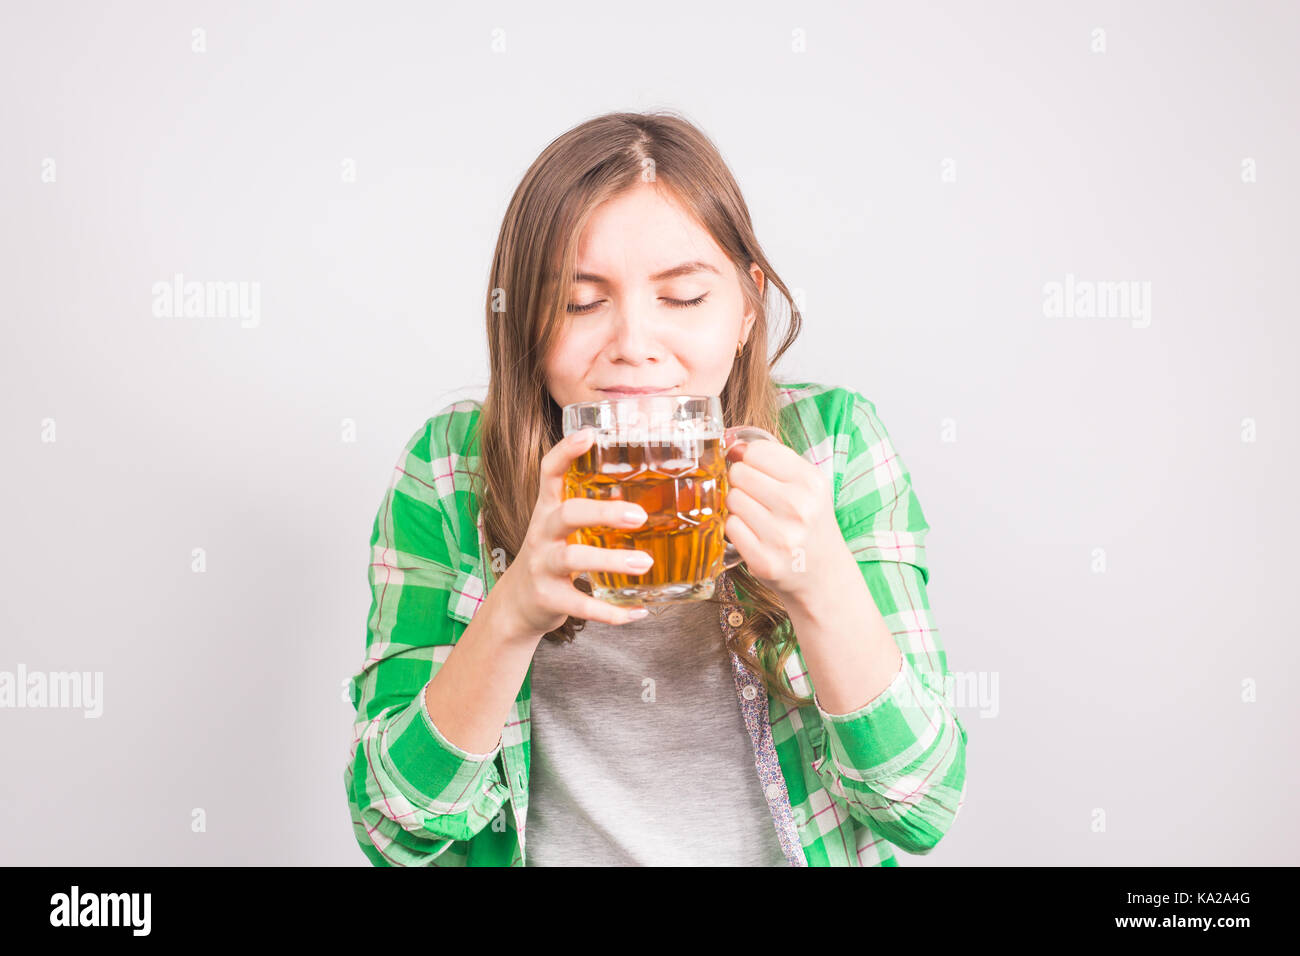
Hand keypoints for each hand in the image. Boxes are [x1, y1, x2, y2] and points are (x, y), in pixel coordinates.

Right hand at [493, 427, 653, 636]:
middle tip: (640, 517)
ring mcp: (541, 567)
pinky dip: (611, 612)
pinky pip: (581, 604)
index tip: (590, 434)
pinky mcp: (548, 598)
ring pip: (573, 559)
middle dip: (602, 513)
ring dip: (611, 561)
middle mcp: (541, 534)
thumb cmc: (551, 556)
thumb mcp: (560, 527)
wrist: (517, 604)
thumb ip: (591, 508)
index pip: (548, 472)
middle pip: (566, 514)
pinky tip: (638, 611)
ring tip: (644, 563)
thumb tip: (649, 492)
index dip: (565, 452)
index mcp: (547, 510)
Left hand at [722, 435, 848, 605]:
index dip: (750, 459)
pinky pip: (730, 527)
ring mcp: (781, 536)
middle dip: (742, 482)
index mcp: (812, 482)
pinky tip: (753, 533)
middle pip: (739, 473)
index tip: (756, 471)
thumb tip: (732, 443)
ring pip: (732, 499)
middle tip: (757, 497)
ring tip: (757, 516)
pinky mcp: (763, 560)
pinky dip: (736, 528)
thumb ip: (772, 458)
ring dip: (738, 506)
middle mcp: (799, 507)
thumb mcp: (807, 485)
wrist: (824, 574)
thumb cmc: (809, 523)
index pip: (757, 451)